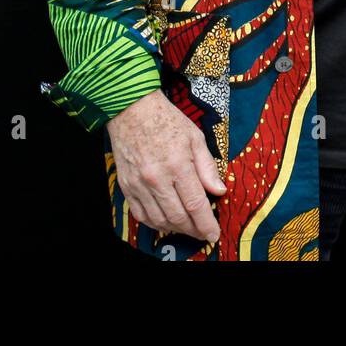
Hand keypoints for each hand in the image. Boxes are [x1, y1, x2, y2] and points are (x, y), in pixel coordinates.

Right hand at [105, 89, 226, 243]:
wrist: (132, 111)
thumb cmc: (167, 121)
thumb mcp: (195, 137)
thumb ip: (207, 167)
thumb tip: (219, 191)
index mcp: (178, 165)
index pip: (195, 205)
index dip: (206, 224)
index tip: (214, 234)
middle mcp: (157, 179)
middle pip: (178, 217)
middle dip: (193, 230)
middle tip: (203, 233)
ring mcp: (139, 185)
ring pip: (159, 220)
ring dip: (175, 229)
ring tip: (187, 228)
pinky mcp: (126, 187)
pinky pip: (141, 215)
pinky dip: (155, 223)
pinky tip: (166, 222)